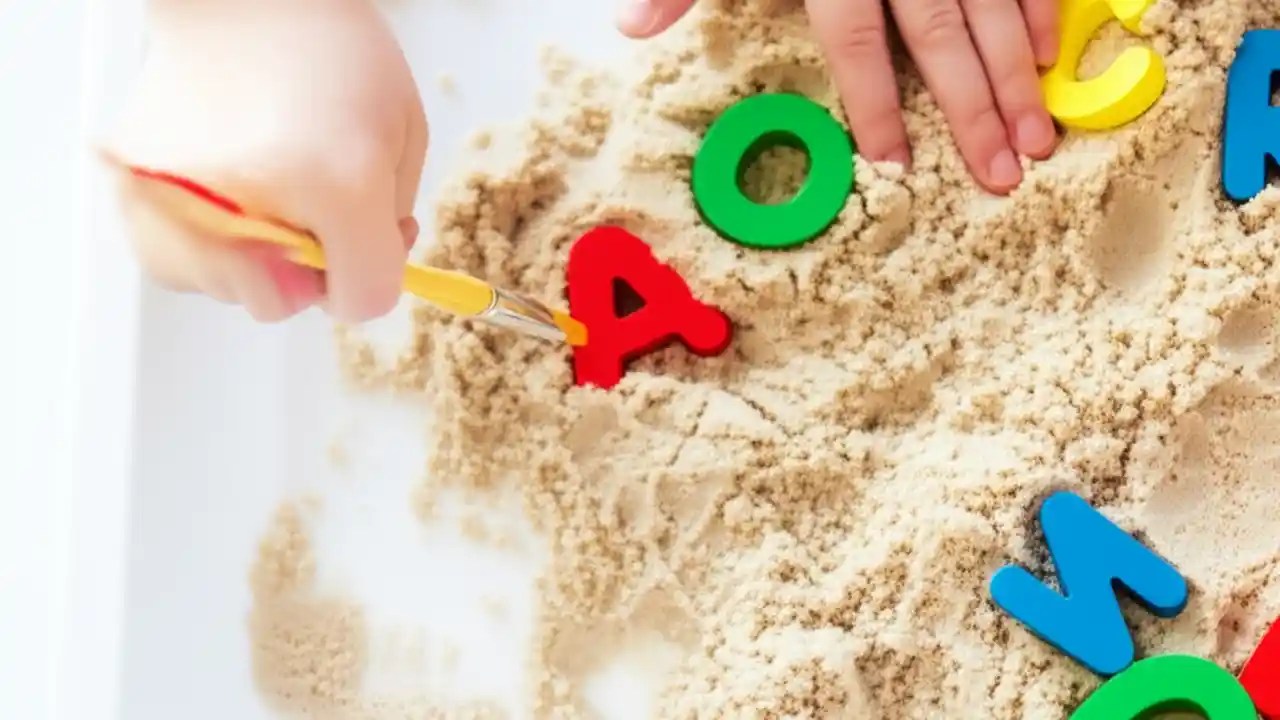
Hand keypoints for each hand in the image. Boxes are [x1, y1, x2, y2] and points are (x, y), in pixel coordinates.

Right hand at [107, 0, 426, 321]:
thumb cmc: (332, 55)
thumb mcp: (402, 133)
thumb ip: (389, 224)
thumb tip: (359, 276)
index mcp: (336, 183)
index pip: (361, 297)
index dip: (375, 275)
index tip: (372, 240)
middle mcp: (249, 203)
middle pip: (286, 305)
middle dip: (310, 271)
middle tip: (314, 211)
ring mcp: (179, 202)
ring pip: (230, 291)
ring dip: (257, 260)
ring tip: (266, 187)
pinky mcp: (132, 194)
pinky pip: (180, 266)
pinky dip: (207, 247)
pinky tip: (227, 194)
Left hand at [617, 0, 1059, 193]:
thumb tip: (627, 27)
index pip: (857, 40)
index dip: (874, 104)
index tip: (895, 163)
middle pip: (940, 35)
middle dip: (975, 109)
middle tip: (1001, 175)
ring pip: (992, 4)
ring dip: (1018, 74)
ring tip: (1039, 140)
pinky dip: (1038, 8)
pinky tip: (1050, 55)